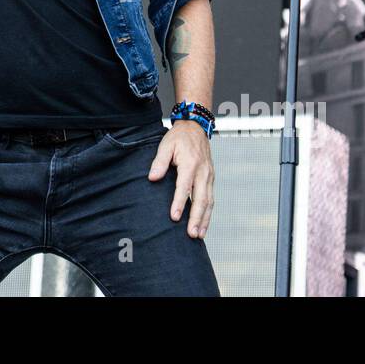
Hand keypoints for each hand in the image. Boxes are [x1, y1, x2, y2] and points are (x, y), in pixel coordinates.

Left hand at [148, 120, 213, 237]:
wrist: (196, 128)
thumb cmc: (179, 138)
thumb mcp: (166, 145)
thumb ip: (159, 162)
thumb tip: (152, 178)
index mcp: (190, 163)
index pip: (184, 187)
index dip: (179, 202)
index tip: (174, 217)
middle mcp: (202, 172)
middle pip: (201, 199)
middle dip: (197, 218)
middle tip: (192, 234)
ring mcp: (209, 176)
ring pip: (209, 202)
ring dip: (205, 220)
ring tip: (199, 235)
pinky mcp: (211, 179)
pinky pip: (211, 199)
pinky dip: (208, 213)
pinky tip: (204, 225)